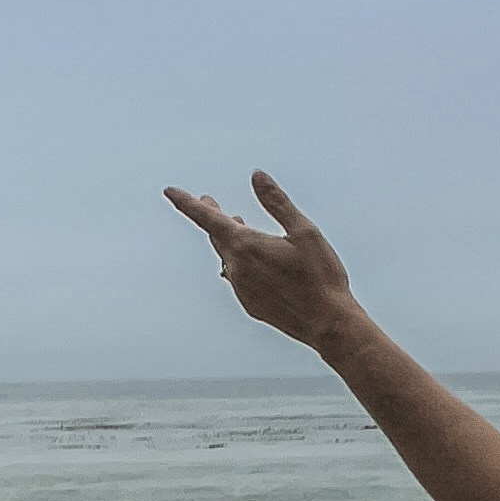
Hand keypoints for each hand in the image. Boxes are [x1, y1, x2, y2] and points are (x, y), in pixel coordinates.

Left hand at [165, 171, 368, 349]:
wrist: (328, 323)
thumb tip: (257, 177)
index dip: (187, 203)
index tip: (170, 192)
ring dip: (229, 240)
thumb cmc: (320, 277)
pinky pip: (237, 278)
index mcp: (247, 245)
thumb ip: (277, 202)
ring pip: (227, 258)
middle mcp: (237, 268)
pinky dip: (240, 263)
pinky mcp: (249, 304)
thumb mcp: (304, 231)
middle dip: (212, 217)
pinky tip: (254, 262)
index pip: (207, 218)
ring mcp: (241, 289)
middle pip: (216, 237)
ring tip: (237, 227)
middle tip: (209, 202)